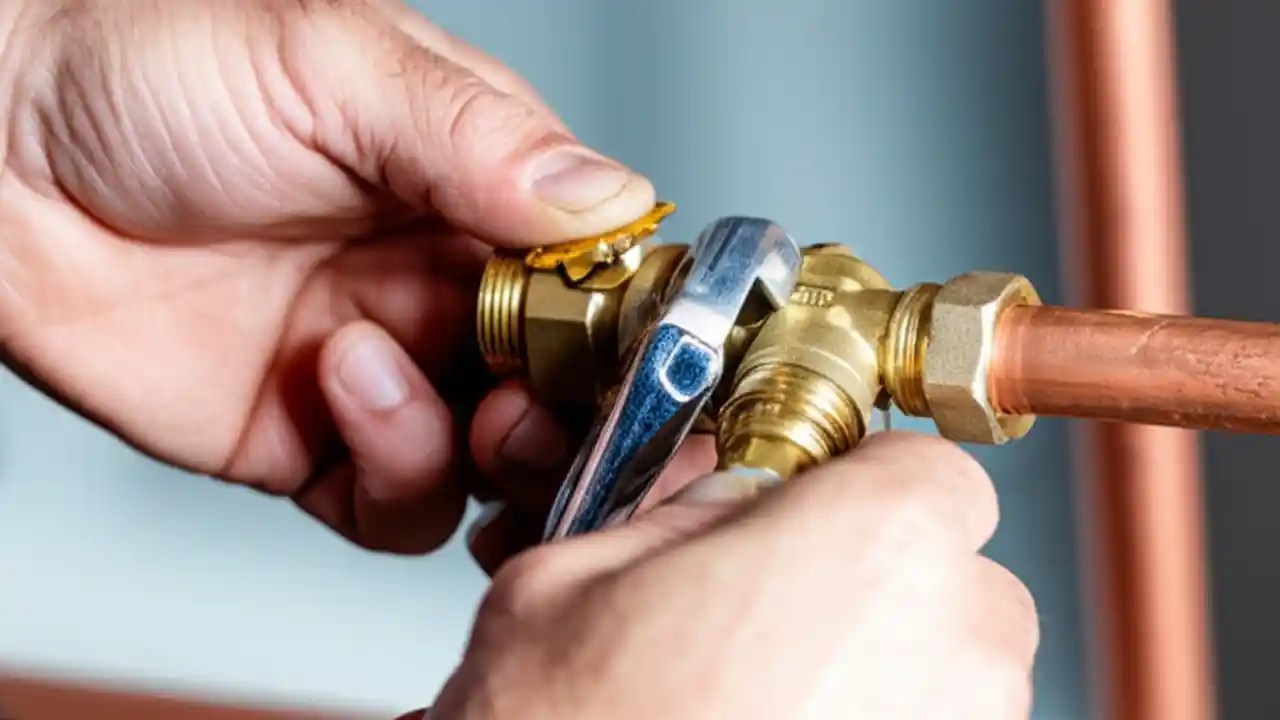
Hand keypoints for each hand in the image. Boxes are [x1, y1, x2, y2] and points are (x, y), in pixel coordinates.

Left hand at [0, 0, 654, 550]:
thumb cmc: (149, 64)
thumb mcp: (334, 63)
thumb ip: (479, 137)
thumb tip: (611, 200)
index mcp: (475, 187)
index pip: (597, 275)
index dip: (627, 322)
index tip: (633, 346)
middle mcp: (441, 283)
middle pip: (565, 385)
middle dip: (570, 411)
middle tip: (534, 396)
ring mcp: (385, 366)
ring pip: (497, 459)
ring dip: (481, 445)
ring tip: (400, 368)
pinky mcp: (312, 439)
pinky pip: (400, 499)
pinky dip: (397, 469)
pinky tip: (345, 387)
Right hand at [427, 433, 1039, 719]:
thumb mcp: (568, 584)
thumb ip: (674, 519)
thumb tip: (720, 511)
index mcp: (877, 543)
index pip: (930, 470)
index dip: (862, 486)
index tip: (815, 509)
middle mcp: (957, 651)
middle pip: (954, 580)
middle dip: (873, 587)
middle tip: (770, 616)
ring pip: (951, 678)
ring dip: (878, 676)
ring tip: (762, 706)